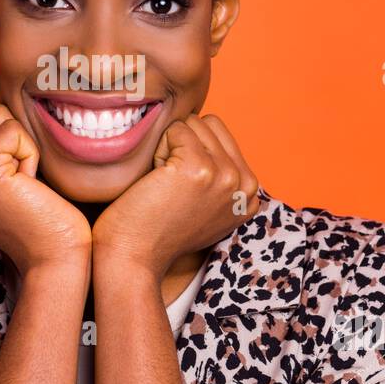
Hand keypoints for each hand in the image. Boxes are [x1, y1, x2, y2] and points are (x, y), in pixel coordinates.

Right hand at [0, 101, 91, 275]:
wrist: (53, 256)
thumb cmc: (38, 214)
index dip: (7, 139)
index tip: (12, 181)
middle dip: (14, 139)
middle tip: (20, 182)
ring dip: (22, 147)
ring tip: (23, 184)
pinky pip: (13, 131)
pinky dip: (31, 154)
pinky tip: (29, 186)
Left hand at [91, 113, 259, 278]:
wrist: (134, 259)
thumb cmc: (158, 231)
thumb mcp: (206, 207)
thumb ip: (220, 177)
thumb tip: (210, 130)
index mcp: (250, 193)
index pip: (222, 134)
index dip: (193, 152)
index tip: (183, 191)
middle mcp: (245, 185)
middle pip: (208, 125)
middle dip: (183, 145)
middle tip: (170, 185)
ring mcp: (225, 176)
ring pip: (192, 124)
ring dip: (169, 147)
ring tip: (164, 184)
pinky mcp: (199, 168)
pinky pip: (175, 129)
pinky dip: (156, 149)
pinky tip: (155, 182)